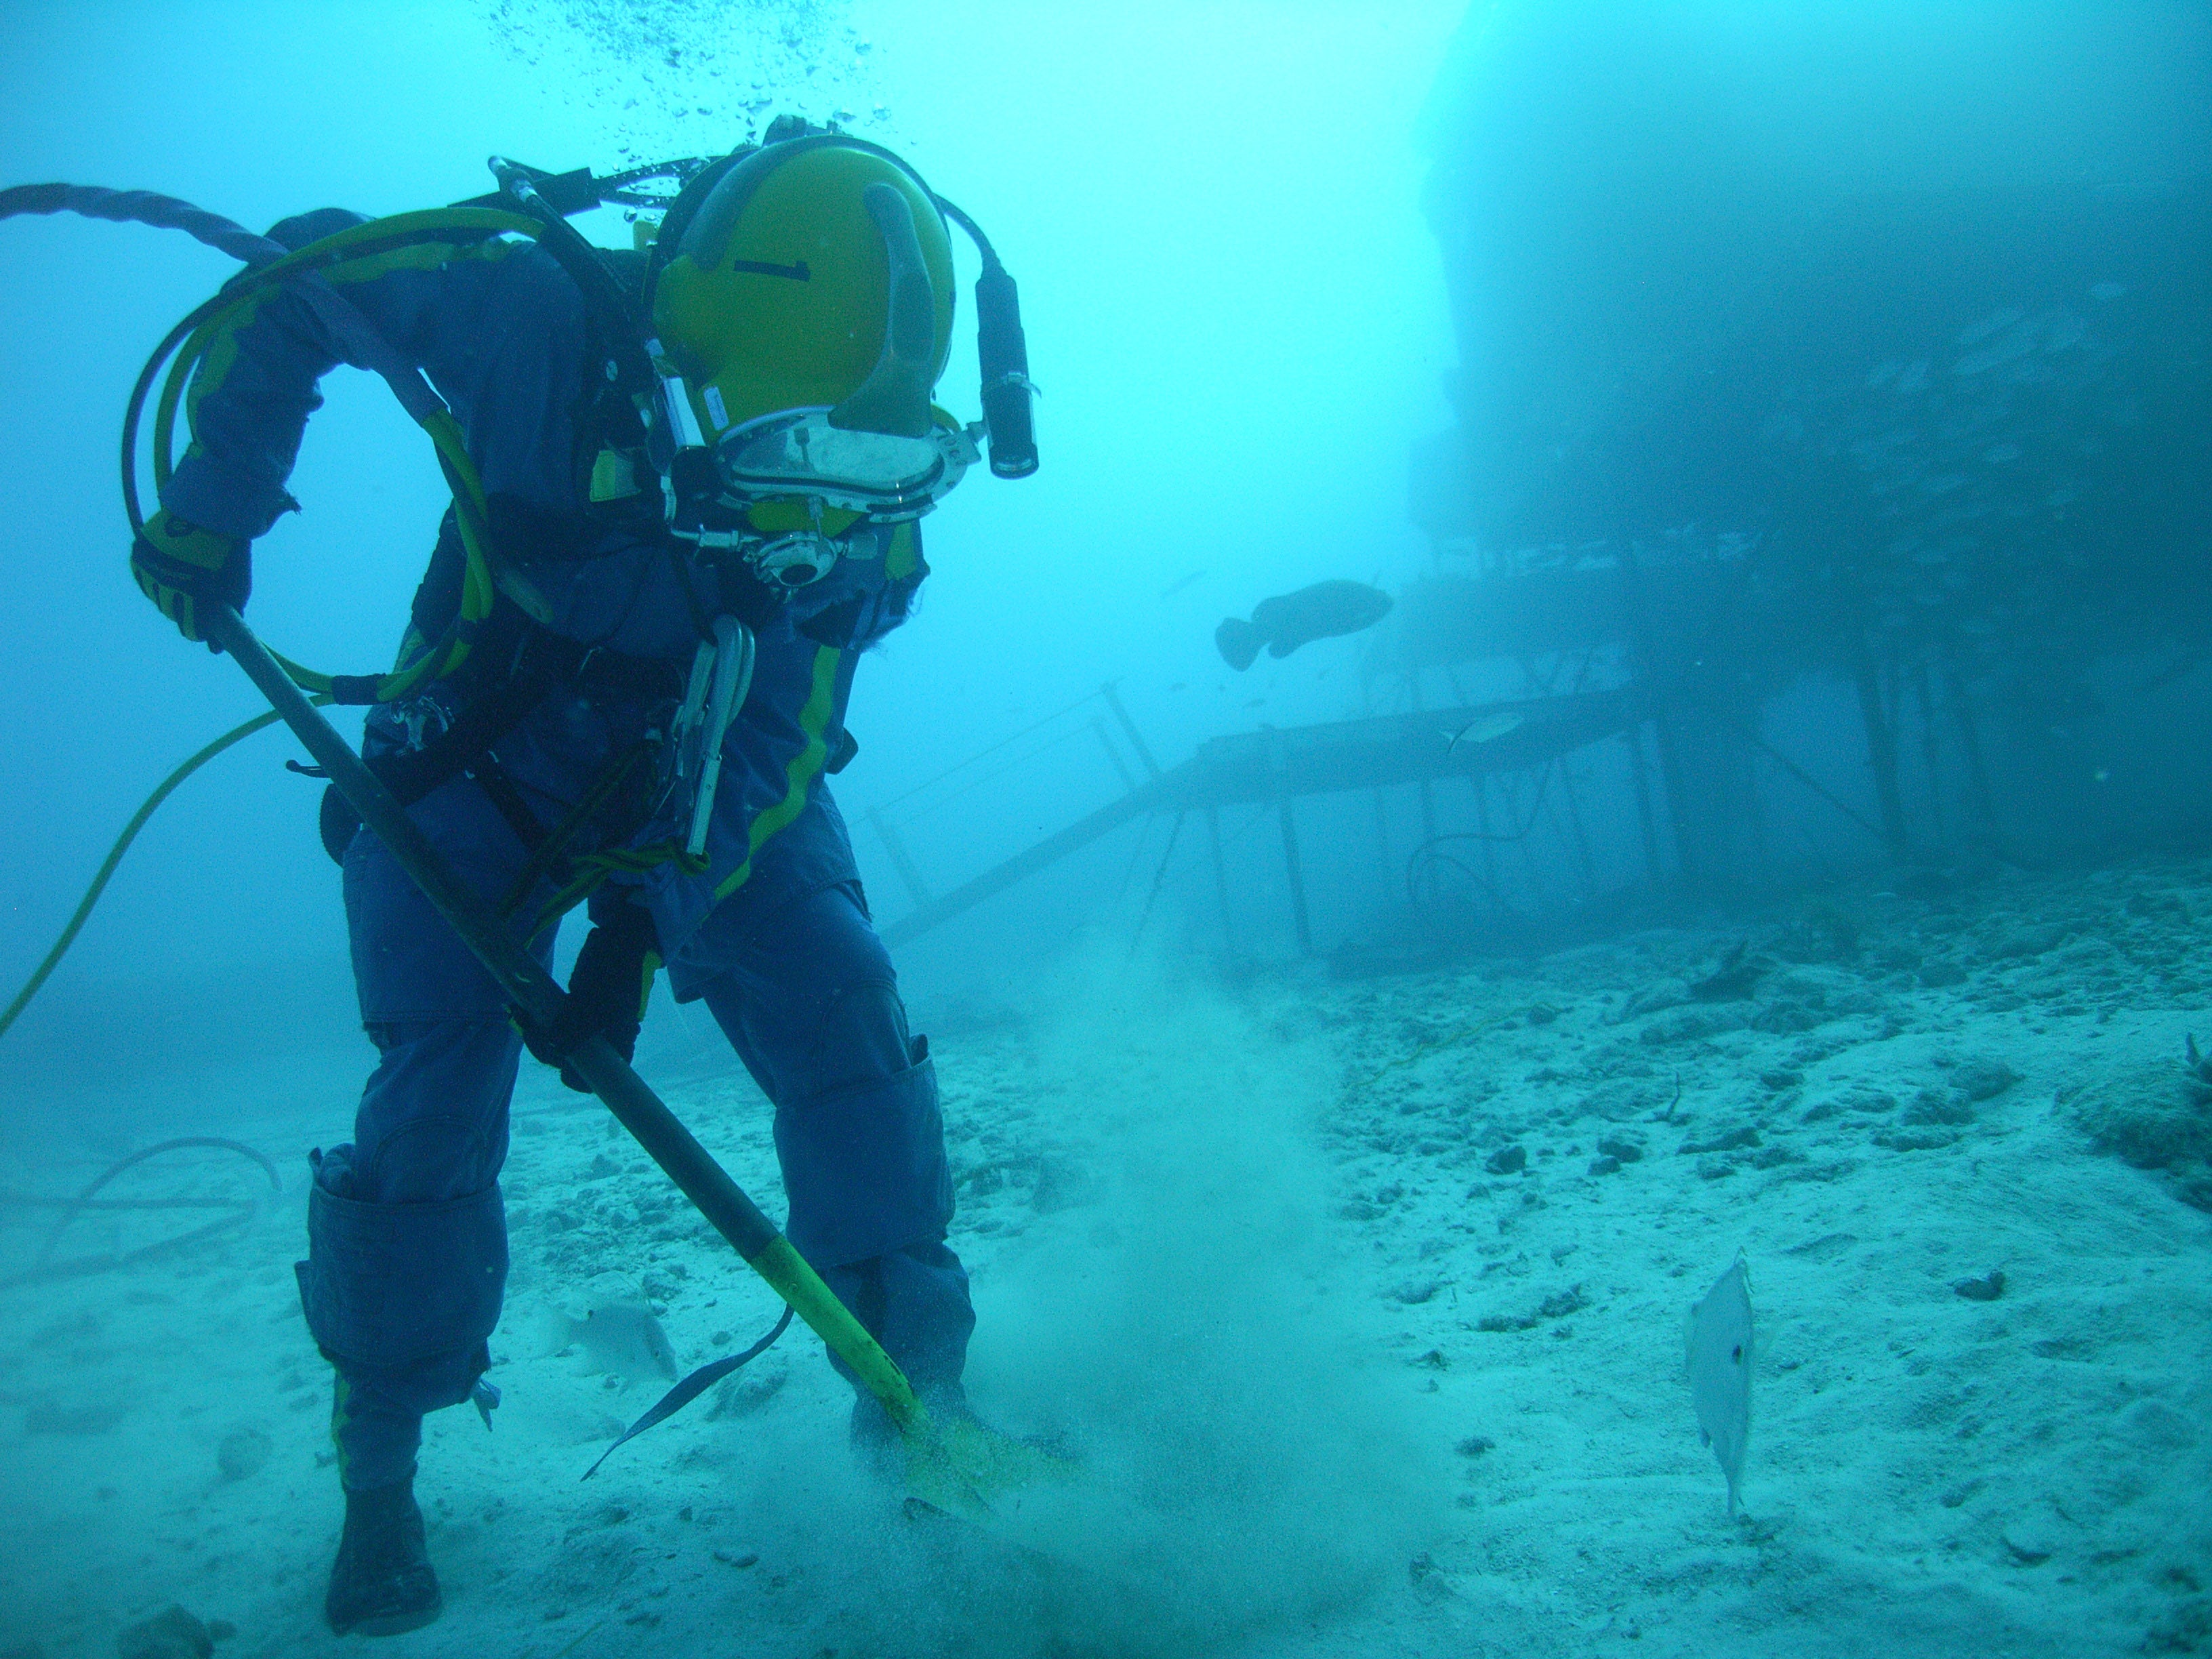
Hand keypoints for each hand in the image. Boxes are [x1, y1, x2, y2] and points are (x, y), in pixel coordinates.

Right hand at [131, 509, 249, 645]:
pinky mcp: (139, 556)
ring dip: (170, 594)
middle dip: (186, 612)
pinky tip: (171, 572)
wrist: (212, 510)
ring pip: (157, 597)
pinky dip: (157, 579)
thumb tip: (216, 648)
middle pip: (172, 614)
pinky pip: (146, 579)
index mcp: (195, 596)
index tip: (205, 632)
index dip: (199, 631)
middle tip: (197, 602)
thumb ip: (229, 616)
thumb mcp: (238, 587)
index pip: (192, 629)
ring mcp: (151, 570)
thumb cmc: (230, 553)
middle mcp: (168, 586)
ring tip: (186, 580)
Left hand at [515, 900, 660, 1092]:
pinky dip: (536, 1019)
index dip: (571, 1075)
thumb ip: (577, 1029)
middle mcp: (602, 1041)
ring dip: (534, 1031)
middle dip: (543, 1045)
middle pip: (568, 1060)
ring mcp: (588, 1026)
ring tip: (517, 1011)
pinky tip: (519, 1008)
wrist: (620, 937)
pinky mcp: (575, 1011)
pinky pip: (553, 1024)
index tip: (552, 1053)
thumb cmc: (615, 970)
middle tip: (526, 1023)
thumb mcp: (597, 1002)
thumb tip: (556, 1050)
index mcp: (617, 1044)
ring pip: (556, 1042)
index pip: (594, 1078)